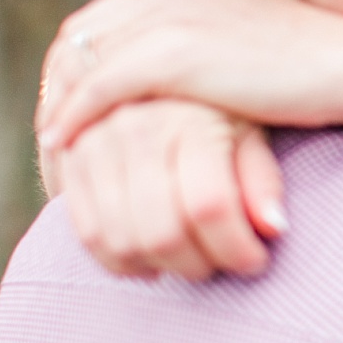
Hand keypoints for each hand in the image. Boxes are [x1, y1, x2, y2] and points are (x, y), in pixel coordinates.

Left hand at [36, 0, 342, 151]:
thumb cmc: (312, 65)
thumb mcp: (248, 35)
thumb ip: (201, 27)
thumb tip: (157, 14)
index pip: (101, 16)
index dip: (78, 62)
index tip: (72, 106)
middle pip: (81, 35)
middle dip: (57, 82)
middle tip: (51, 131)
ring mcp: (168, 19)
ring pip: (80, 61)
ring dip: (57, 103)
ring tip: (52, 147)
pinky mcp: (171, 56)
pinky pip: (98, 88)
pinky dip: (75, 117)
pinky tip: (66, 146)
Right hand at [52, 99, 286, 279]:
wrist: (155, 76)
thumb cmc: (217, 113)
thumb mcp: (250, 135)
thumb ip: (262, 181)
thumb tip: (274, 227)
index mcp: (190, 122)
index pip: (210, 206)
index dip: (235, 247)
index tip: (255, 261)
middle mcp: (135, 131)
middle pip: (163, 232)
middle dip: (200, 264)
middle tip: (222, 265)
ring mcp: (94, 148)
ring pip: (123, 240)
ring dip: (163, 266)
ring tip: (192, 261)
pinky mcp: (68, 165)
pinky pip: (88, 235)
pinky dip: (122, 262)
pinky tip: (153, 261)